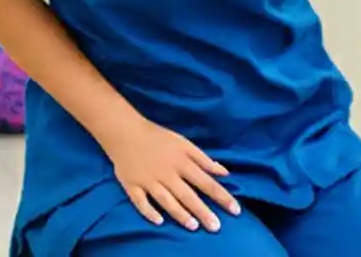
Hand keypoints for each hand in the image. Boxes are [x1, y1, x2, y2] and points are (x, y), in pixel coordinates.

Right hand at [101, 117, 241, 231]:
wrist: (125, 132)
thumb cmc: (158, 137)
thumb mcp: (184, 143)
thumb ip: (204, 159)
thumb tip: (224, 172)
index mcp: (182, 162)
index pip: (206, 182)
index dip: (221, 196)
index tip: (235, 209)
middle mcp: (167, 173)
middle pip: (188, 195)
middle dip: (203, 211)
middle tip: (216, 227)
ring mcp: (148, 181)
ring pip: (166, 201)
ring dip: (180, 214)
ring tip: (193, 226)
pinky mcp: (131, 186)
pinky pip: (140, 202)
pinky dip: (149, 212)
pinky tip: (159, 221)